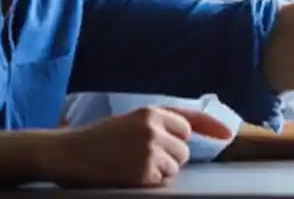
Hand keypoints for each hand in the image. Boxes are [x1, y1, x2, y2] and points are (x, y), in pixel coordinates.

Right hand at [43, 106, 231, 187]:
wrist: (67, 153)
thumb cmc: (96, 138)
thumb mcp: (129, 121)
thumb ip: (158, 124)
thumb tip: (185, 136)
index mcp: (151, 112)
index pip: (190, 120)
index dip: (210, 127)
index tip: (226, 134)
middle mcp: (155, 128)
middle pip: (184, 148)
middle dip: (171, 155)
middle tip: (144, 156)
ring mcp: (150, 150)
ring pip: (175, 165)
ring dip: (160, 169)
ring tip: (133, 165)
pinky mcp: (144, 171)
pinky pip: (162, 180)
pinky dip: (150, 181)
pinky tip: (130, 174)